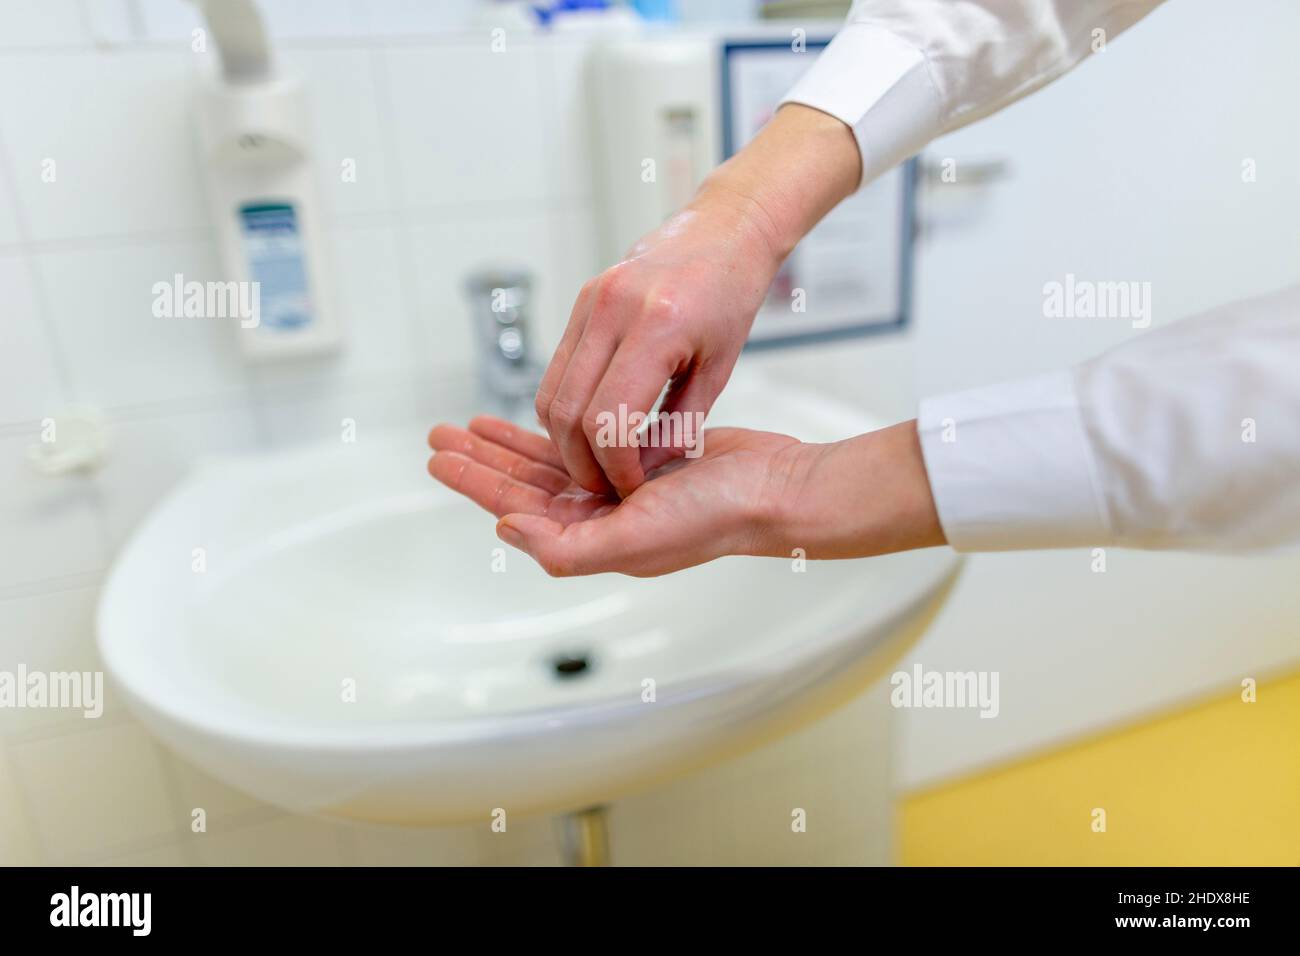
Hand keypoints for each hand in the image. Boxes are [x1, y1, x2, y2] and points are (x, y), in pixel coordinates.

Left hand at [427, 415, 944, 576]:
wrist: (775, 488)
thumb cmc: (716, 517)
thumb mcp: (637, 538)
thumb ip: (569, 546)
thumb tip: (506, 531)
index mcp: (591, 540)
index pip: (516, 510)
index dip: (475, 483)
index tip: (440, 458)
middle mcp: (598, 519)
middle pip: (522, 486)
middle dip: (479, 461)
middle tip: (439, 436)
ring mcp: (618, 491)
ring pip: (547, 464)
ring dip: (506, 444)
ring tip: (468, 424)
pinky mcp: (638, 460)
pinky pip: (582, 441)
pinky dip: (553, 431)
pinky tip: (529, 421)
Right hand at [534, 104, 861, 499]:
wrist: (722, 231)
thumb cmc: (731, 296)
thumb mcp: (718, 369)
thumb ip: (678, 425)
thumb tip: (639, 471)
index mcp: (657, 326)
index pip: (609, 419)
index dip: (614, 466)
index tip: (630, 487)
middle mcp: (613, 309)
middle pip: (567, 412)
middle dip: (581, 461)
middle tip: (606, 485)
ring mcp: (589, 302)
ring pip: (550, 393)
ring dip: (566, 439)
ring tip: (599, 460)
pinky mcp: (580, 302)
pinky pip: (556, 369)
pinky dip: (566, 407)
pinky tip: (593, 424)